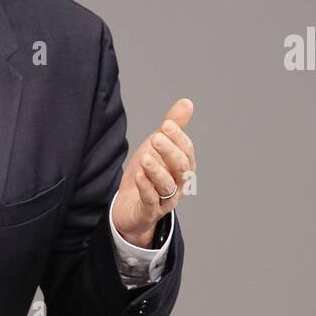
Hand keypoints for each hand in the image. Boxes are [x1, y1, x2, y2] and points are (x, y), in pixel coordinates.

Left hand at [113, 98, 194, 247]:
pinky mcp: (149, 212)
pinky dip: (146, 187)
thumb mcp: (157, 147)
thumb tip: (187, 103)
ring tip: (146, 157)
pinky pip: (151, 200)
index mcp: (183, 167)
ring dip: (157, 170)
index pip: (186, 151)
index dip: (178, 138)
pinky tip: (139, 174)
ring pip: (167, 185)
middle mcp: (179, 184)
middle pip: (180, 168)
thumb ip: (172, 127)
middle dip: (169, 152)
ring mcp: (165, 200)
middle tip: (156, 138)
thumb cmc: (147, 174)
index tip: (166, 125)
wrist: (129, 206)